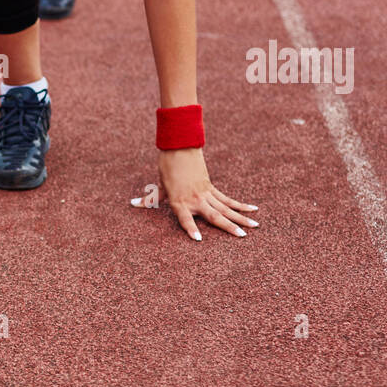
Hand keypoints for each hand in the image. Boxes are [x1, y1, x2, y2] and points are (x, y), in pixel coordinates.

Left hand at [131, 147, 258, 240]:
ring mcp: (206, 194)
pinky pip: (228, 199)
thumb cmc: (167, 168)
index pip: (185, 219)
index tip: (198, 239)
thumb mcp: (159, 186)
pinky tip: (253, 209)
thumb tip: (132, 204)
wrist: (179, 147)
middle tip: (243, 236)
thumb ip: (150, 199)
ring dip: (241, 217)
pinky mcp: (211, 188)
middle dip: (229, 226)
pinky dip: (240, 205)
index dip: (190, 228)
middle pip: (215, 215)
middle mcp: (195, 199)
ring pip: (226, 208)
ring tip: (255, 226)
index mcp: (179, 201)